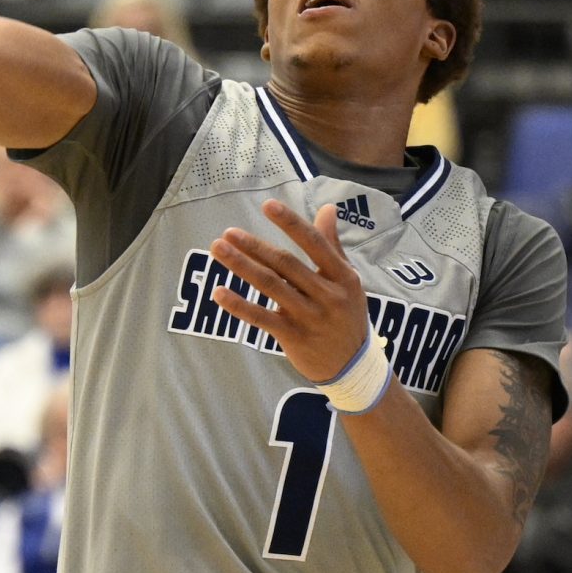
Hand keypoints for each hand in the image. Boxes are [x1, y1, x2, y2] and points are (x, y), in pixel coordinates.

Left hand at [209, 202, 374, 385]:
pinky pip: (262, 319)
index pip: (314, 244)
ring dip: (241, 266)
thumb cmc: (347, 316)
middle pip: (285, 264)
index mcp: (343, 277)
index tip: (268, 206)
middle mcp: (327, 295)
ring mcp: (309, 317)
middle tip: (228, 233)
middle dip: (255, 246)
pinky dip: (239, 306)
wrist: (353, 367)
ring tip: (218, 250)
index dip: (290, 223)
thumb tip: (326, 209)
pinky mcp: (294, 337)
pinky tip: (220, 292)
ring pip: (271, 287)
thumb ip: (332, 246)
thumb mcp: (348, 281)